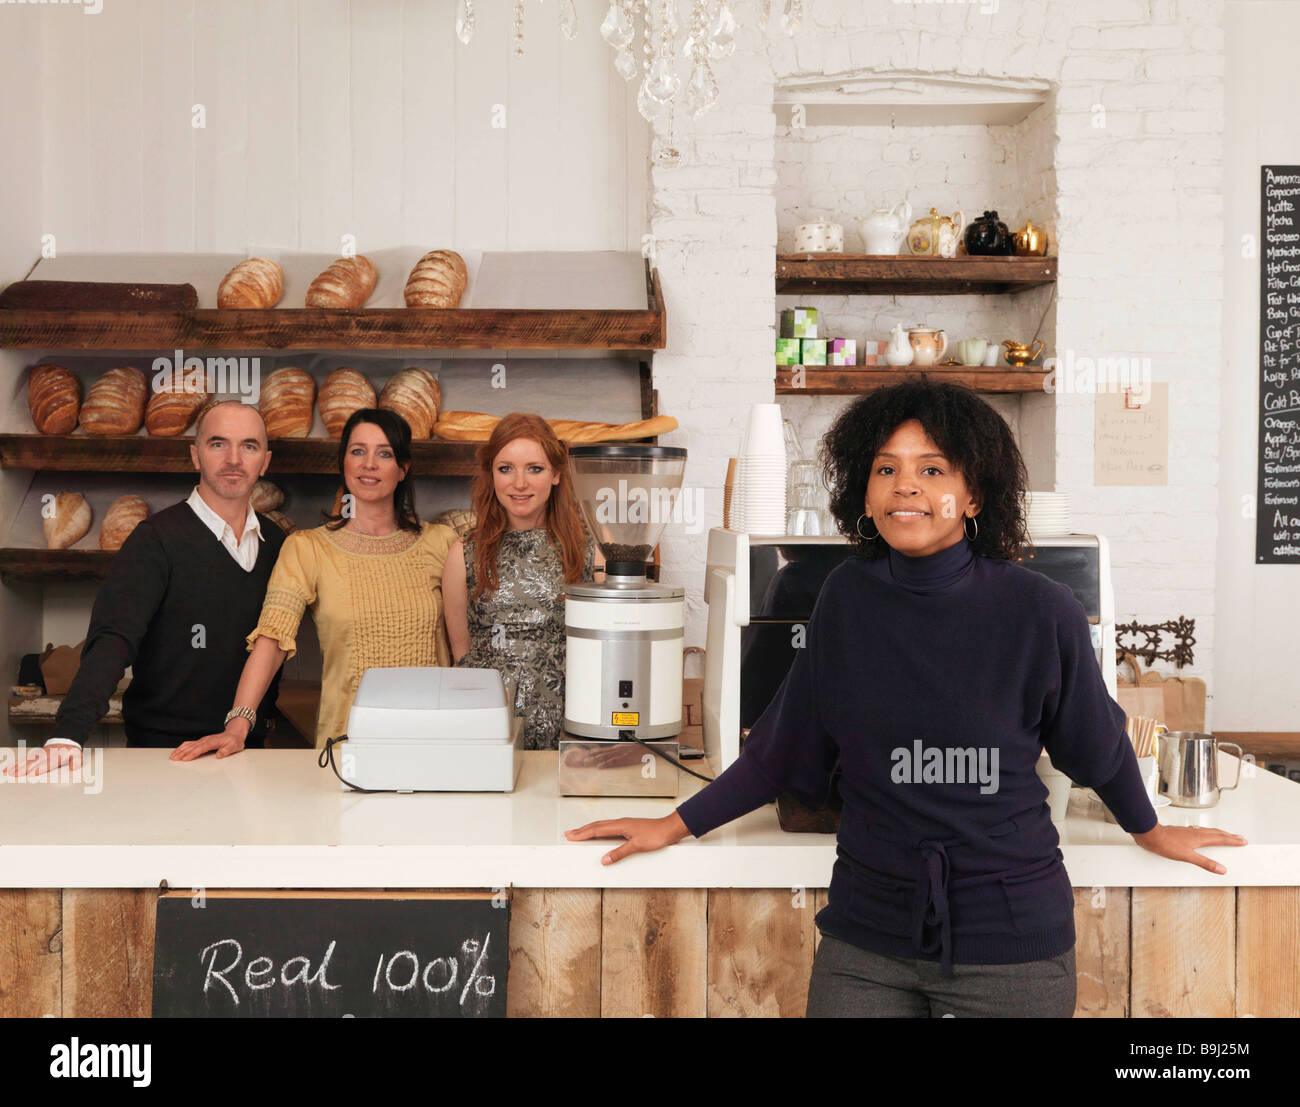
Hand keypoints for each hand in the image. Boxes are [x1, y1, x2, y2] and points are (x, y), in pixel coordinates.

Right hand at [2, 744, 82, 778]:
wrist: (65, 739)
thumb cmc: (70, 750)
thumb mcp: (78, 755)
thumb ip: (77, 761)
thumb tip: (73, 768)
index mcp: (55, 756)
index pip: (47, 763)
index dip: (40, 768)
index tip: (33, 774)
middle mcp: (45, 755)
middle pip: (34, 763)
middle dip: (25, 769)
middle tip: (17, 775)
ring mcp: (38, 755)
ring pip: (26, 761)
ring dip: (17, 767)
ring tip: (9, 773)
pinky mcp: (34, 756)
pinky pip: (23, 760)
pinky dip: (15, 764)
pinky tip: (8, 769)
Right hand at [170, 726, 247, 761]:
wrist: (235, 733)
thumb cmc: (234, 741)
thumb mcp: (234, 746)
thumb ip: (226, 751)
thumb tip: (219, 755)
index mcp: (213, 742)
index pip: (200, 749)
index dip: (192, 754)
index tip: (185, 759)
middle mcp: (206, 740)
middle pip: (191, 747)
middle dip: (182, 753)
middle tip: (174, 759)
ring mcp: (203, 740)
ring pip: (189, 745)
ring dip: (180, 750)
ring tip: (172, 756)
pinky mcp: (202, 741)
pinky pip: (190, 743)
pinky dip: (182, 747)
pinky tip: (178, 750)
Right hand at [564, 812, 690, 864]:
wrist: (669, 829)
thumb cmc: (656, 835)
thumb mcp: (637, 847)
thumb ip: (619, 853)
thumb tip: (604, 859)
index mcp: (620, 825)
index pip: (596, 830)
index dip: (582, 834)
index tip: (571, 836)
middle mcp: (620, 823)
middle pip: (596, 826)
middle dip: (582, 830)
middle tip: (569, 834)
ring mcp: (625, 825)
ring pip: (603, 827)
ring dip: (590, 830)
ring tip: (580, 834)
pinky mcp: (629, 828)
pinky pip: (610, 829)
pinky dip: (600, 832)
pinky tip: (600, 836)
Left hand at [1131, 823, 1246, 874]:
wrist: (1150, 835)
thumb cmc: (1165, 844)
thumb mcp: (1187, 857)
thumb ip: (1205, 863)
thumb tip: (1221, 869)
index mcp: (1200, 838)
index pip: (1221, 839)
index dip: (1233, 840)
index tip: (1243, 841)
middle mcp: (1196, 832)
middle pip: (1217, 833)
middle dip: (1229, 836)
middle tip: (1239, 837)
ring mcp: (1189, 831)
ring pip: (1208, 831)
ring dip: (1219, 833)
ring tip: (1225, 835)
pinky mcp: (1182, 832)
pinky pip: (1200, 831)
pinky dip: (1207, 833)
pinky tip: (1203, 835)